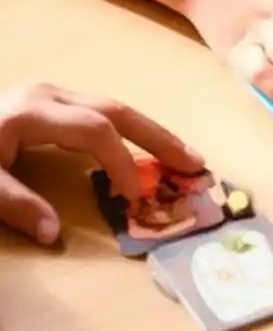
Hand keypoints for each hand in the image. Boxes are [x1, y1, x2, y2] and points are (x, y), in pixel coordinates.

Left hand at [0, 83, 204, 245]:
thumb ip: (14, 205)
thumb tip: (55, 235)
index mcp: (30, 112)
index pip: (96, 131)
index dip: (122, 162)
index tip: (135, 198)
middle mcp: (46, 96)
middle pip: (117, 110)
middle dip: (159, 138)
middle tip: (195, 164)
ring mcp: (47, 97)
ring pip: (113, 108)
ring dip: (150, 133)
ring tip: (183, 157)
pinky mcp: (45, 105)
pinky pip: (99, 114)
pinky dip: (129, 133)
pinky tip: (144, 151)